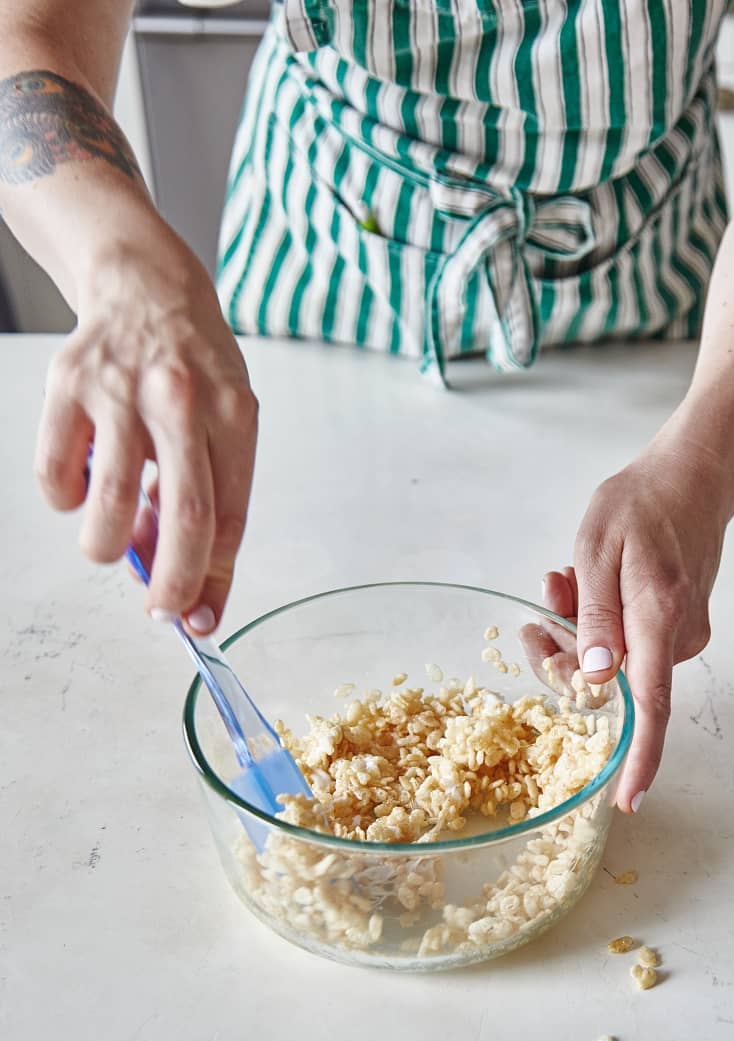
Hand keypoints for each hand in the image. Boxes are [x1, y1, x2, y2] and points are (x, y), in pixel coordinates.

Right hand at [34, 219, 257, 633]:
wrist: (146, 285)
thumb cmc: (195, 367)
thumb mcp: (225, 422)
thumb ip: (207, 495)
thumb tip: (175, 576)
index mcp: (234, 415)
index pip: (231, 517)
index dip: (215, 579)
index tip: (201, 618)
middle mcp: (182, 400)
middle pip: (185, 517)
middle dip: (173, 583)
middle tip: (162, 611)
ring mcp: (121, 391)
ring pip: (108, 505)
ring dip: (106, 548)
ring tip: (112, 539)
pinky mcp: (66, 386)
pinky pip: (56, 478)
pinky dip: (66, 503)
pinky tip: (83, 484)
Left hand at [543, 441, 730, 812]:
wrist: (690, 476)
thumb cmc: (640, 503)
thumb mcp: (598, 550)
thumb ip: (594, 616)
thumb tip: (595, 677)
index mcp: (659, 618)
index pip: (652, 705)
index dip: (639, 757)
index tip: (626, 798)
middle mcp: (678, 636)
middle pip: (613, 680)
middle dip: (565, 658)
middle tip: (537, 615)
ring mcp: (681, 632)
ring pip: (614, 659)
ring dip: (577, 631)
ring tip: (563, 582)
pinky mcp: (675, 625)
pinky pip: (627, 641)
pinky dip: (598, 621)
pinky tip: (584, 586)